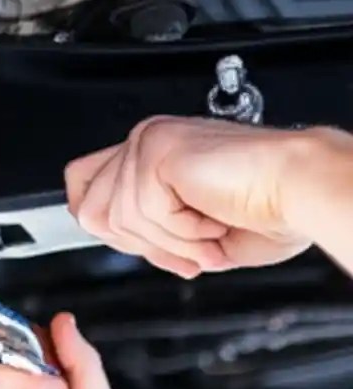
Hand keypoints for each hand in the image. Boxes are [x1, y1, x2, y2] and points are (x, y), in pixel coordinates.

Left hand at [63, 116, 342, 277]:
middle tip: (192, 247)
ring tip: (211, 230)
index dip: (111, 230)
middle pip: (92, 210)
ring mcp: (147, 143)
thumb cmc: (270, 205)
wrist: (301, 191)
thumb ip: (152, 230)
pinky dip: (182, 231)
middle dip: (142, 243)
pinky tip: (213, 217)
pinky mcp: (155, 153)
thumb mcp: (193, 229)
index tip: (151, 248)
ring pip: (118, 219)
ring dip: (171, 241)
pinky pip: (143, 215)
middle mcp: (146, 141)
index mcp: (154, 153)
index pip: (86, 187)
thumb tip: (128, 243)